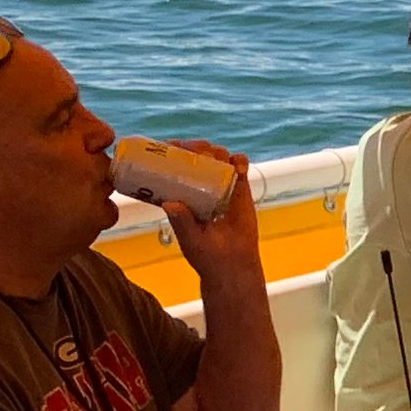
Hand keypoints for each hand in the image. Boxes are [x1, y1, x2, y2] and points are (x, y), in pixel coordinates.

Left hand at [164, 143, 261, 276]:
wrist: (233, 265)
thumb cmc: (205, 255)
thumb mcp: (190, 239)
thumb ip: (183, 223)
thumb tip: (170, 204)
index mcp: (180, 194)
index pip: (173, 166)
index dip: (173, 151)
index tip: (172, 145)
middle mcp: (199, 186)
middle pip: (197, 156)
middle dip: (196, 147)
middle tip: (197, 149)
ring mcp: (220, 185)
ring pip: (218, 157)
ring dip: (216, 151)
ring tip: (215, 155)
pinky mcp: (240, 189)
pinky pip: (240, 168)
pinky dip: (239, 161)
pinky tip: (237, 165)